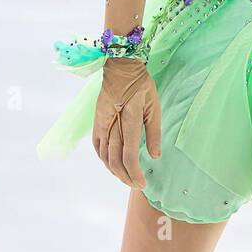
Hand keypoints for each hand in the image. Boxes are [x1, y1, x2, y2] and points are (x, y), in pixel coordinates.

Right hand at [92, 58, 160, 188]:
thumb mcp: (154, 106)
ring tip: (126, 177)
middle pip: (114, 159)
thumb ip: (153, 132)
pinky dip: (103, 159)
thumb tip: (155, 156)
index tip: (142, 184)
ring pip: (103, 155)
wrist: (121, 67)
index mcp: (129, 119)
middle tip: (136, 184)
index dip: (134, 172)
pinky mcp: (96, 120)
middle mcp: (112, 123)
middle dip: (125, 176)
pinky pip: (97, 145)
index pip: (128, 153)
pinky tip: (111, 165)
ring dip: (114, 170)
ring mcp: (101, 122)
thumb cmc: (142, 85)